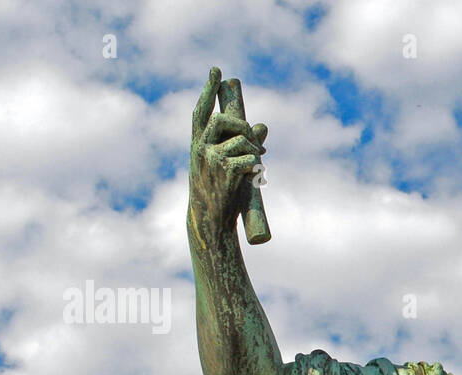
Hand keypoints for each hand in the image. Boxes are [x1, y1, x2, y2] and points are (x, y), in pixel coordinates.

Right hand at [188, 67, 267, 242]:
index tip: (217, 70)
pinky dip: (256, 165)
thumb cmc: (217, 189)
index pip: (200, 111)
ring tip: (256, 161)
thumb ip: (241, 142)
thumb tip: (263, 124)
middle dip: (241, 125)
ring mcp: (210, 160)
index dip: (207, 89)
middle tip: (252, 134)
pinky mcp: (225, 172)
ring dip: (253, 149)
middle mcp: (200, 148)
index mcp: (197, 143)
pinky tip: (255, 176)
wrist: (210, 218)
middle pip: (221, 120)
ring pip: (240, 140)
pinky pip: (249, 158)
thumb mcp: (226, 163)